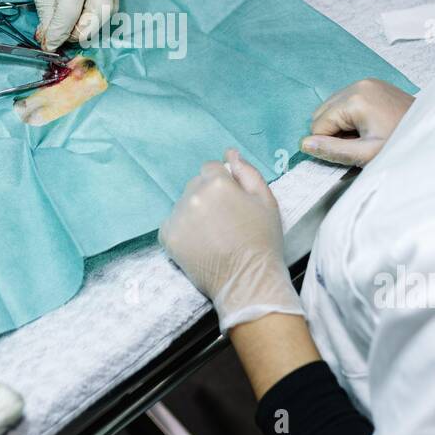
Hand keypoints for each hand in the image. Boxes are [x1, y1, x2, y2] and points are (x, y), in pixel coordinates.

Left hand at [13, 0, 119, 50]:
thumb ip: (47, 10)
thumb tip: (50, 38)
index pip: (72, 14)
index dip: (58, 33)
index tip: (48, 46)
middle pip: (101, 14)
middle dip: (82, 31)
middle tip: (63, 36)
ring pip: (109, 7)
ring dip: (90, 21)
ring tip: (69, 25)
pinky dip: (96, 6)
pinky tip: (80, 8)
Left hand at [158, 148, 302, 331]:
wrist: (248, 282)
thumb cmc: (262, 241)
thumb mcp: (266, 201)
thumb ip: (247, 173)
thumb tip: (230, 153)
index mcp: (218, 183)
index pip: (211, 169)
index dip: (222, 184)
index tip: (231, 204)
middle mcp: (193, 195)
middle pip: (195, 185)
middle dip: (207, 196)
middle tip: (224, 221)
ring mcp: (178, 216)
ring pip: (183, 204)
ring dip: (194, 213)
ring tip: (212, 235)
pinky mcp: (167, 237)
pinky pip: (171, 224)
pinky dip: (182, 231)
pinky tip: (199, 243)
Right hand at [301, 79, 414, 165]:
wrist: (433, 133)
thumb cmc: (402, 145)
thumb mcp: (367, 154)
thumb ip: (333, 150)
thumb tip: (303, 144)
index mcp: (355, 98)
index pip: (318, 124)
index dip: (330, 143)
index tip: (354, 149)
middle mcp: (358, 84)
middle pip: (322, 112)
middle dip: (334, 131)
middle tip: (360, 143)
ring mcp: (367, 82)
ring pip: (332, 106)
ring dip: (341, 124)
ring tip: (367, 134)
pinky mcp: (373, 84)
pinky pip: (346, 100)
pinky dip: (350, 115)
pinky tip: (370, 125)